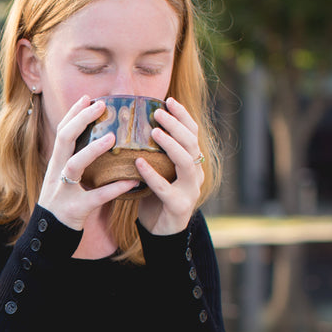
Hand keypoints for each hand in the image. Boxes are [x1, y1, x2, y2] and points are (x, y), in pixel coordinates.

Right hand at [36, 96, 142, 230]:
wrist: (48, 235)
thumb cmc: (62, 203)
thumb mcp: (64, 178)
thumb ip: (77, 160)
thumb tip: (101, 140)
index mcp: (56, 163)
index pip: (62, 131)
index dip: (73, 113)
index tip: (88, 97)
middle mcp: (57, 172)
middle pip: (64, 139)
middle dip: (81, 119)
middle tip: (101, 104)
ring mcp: (63, 191)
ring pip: (75, 165)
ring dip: (93, 150)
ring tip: (113, 138)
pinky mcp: (74, 209)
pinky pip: (95, 197)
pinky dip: (114, 189)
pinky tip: (131, 181)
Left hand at [134, 97, 204, 235]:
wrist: (161, 231)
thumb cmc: (156, 197)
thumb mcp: (158, 170)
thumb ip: (154, 152)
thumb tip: (135, 124)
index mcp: (193, 162)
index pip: (193, 134)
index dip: (183, 116)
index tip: (169, 100)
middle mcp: (196, 174)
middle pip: (192, 143)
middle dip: (176, 125)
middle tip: (158, 112)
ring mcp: (190, 190)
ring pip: (186, 163)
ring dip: (170, 145)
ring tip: (154, 132)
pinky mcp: (179, 206)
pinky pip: (166, 188)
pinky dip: (152, 174)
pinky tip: (138, 163)